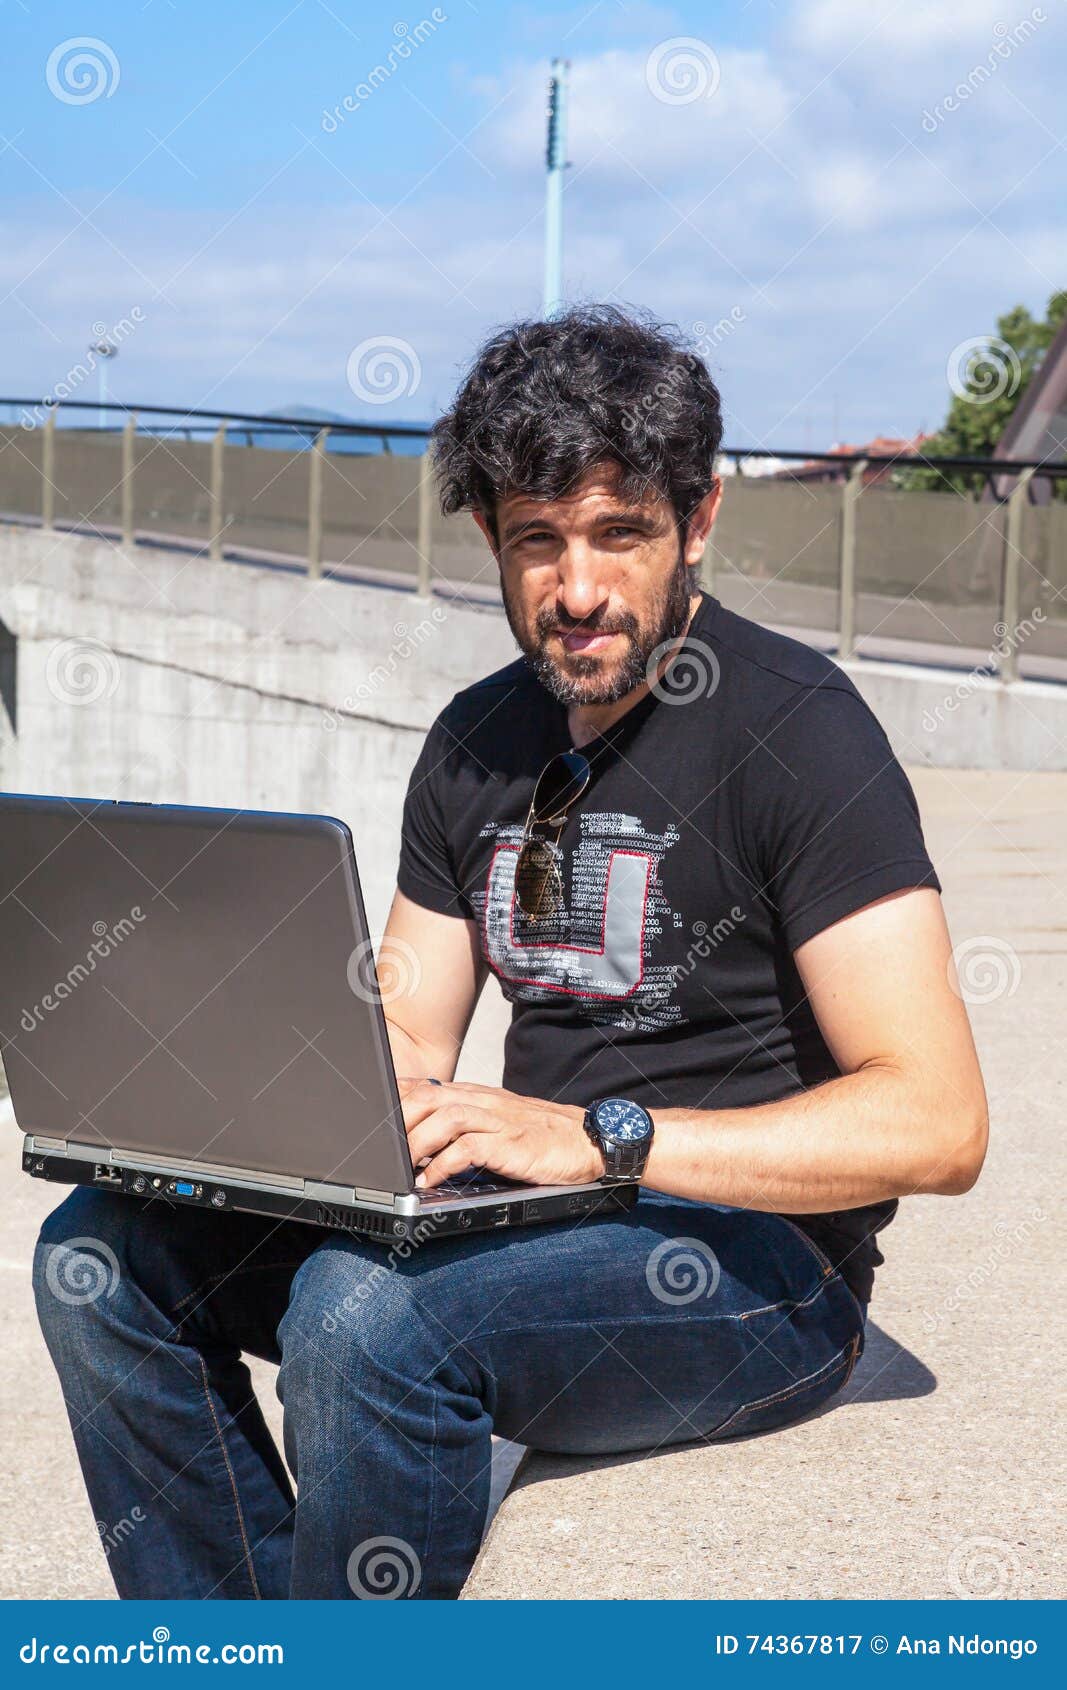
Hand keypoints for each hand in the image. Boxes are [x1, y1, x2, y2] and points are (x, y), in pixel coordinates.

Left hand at [398, 1077, 604, 1189]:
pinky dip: (444, 1164)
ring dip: (416, 1142)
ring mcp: (498, 1120)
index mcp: (476, 1095)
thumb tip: (422, 1137)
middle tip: (379, 1150)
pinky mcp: (511, 1143)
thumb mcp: (497, 1121)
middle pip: (426, 1098)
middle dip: (397, 1122)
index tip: (368, 1119)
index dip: (392, 1099)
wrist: (589, 1139)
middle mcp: (483, 1101)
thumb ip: (464, 1123)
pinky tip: (432, 1180)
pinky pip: (468, 1147)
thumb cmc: (541, 1135)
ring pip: (444, 1118)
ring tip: (401, 1167)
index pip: (423, 1086)